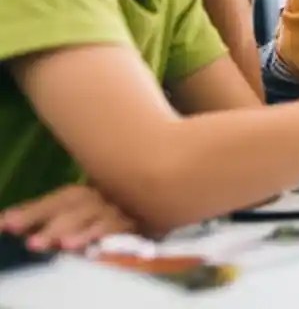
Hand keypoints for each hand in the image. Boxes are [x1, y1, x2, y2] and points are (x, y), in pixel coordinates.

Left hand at [0, 185, 136, 251]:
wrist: (140, 217)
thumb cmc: (92, 220)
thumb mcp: (63, 217)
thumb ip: (37, 217)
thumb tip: (4, 221)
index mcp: (78, 195)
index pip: (54, 200)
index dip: (32, 211)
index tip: (7, 225)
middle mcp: (98, 196)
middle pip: (75, 206)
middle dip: (52, 225)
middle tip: (32, 244)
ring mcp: (117, 209)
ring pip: (97, 216)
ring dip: (81, 231)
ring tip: (63, 245)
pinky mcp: (134, 223)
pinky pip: (119, 228)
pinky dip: (104, 236)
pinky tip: (91, 248)